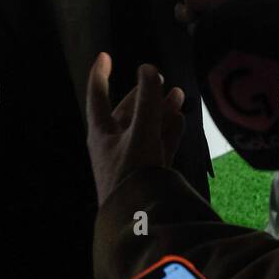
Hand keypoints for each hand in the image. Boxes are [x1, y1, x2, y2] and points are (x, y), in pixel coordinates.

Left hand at [85, 53, 185, 204]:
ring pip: (145, 127)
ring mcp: (130, 160)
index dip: (101, 74)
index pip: (98, 96)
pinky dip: (168, 132)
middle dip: (144, 93)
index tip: (106, 56)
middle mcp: (113, 145)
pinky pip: (158, 146)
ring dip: (160, 110)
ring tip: (178, 95)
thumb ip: (147, 101)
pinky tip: (180, 120)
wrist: (137, 223)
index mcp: (101, 133)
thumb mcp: (140, 133)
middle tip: (160, 77)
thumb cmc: (131, 175)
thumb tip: (148, 68)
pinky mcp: (147, 174)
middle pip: (127, 111)